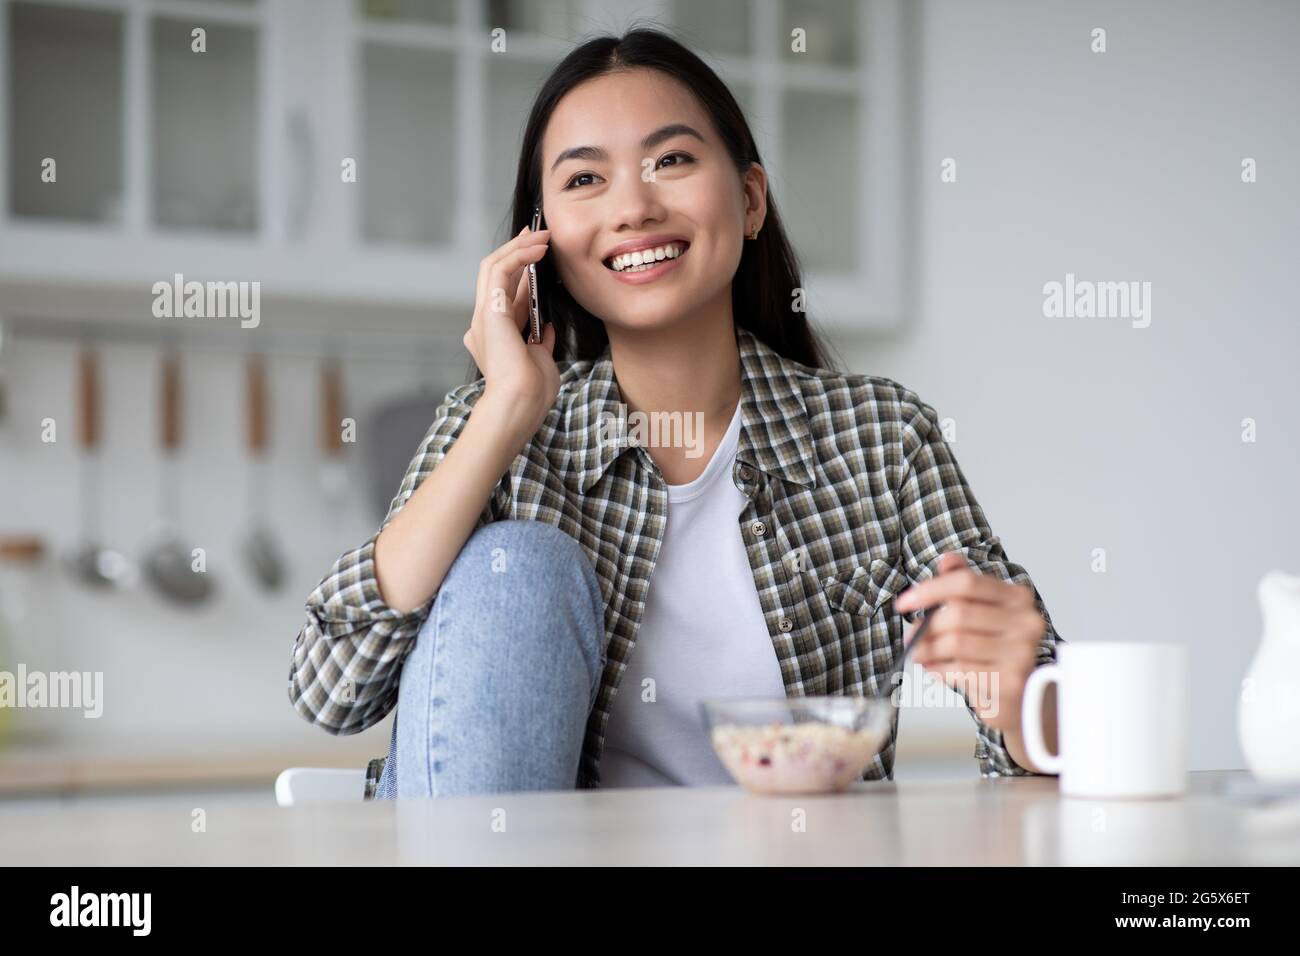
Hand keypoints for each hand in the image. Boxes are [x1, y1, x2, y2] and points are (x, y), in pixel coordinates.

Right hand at [464, 224, 560, 436]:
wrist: (520, 405)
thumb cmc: (531, 393)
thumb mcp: (542, 361)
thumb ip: (541, 342)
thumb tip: (548, 328)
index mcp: (495, 335)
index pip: (508, 293)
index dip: (523, 269)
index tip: (538, 251)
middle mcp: (484, 323)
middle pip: (496, 273)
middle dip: (517, 249)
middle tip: (537, 231)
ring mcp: (482, 316)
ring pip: (494, 266)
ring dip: (519, 247)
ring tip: (542, 235)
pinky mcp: (488, 312)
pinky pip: (499, 271)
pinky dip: (518, 255)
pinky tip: (537, 248)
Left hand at [892, 552, 1044, 733]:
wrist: (1023, 694)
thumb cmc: (996, 648)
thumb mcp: (982, 611)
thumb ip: (964, 583)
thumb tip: (948, 559)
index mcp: (1017, 597)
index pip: (966, 582)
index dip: (930, 590)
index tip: (903, 603)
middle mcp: (1026, 622)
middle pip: (958, 614)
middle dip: (925, 626)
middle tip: (910, 636)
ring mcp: (1021, 653)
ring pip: (956, 643)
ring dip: (928, 650)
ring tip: (919, 654)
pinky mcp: (1011, 681)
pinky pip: (961, 670)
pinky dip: (939, 670)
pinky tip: (936, 669)